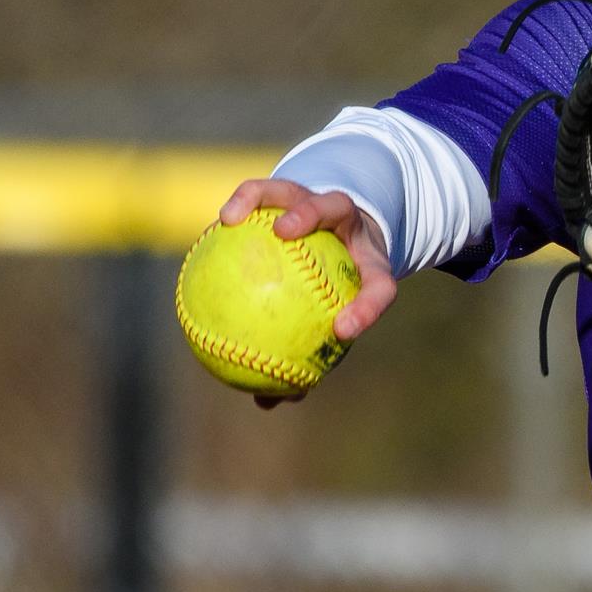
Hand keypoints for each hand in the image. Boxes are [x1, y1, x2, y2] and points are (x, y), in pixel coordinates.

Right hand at [218, 178, 396, 408]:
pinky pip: (262, 193)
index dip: (366, 308)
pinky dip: (242, 203)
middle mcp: (348, 224)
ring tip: (231, 217)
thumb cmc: (331, 293)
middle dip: (314, 216)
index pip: (378, 284)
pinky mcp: (293, 189)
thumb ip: (301, 355)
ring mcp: (320, 200)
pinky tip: (214, 223)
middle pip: (338, 207)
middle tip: (285, 233)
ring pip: (297, 188)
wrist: (340, 236)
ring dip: (265, 196)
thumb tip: (270, 402)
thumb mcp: (322, 321)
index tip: (342, 332)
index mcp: (369, 263)